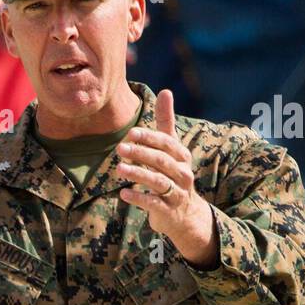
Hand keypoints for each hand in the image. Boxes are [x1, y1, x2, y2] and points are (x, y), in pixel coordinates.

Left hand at [115, 89, 218, 268]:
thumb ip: (166, 122)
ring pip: (158, 182)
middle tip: (119, 148)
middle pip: (162, 161)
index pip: (167, 143)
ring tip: (119, 169)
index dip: (149, 138)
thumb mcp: (172, 148)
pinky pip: (154, 203)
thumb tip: (166, 91)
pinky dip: (139, 198)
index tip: (130, 133)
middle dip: (141, 154)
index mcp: (182, 155)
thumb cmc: (173, 173)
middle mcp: (182, 173)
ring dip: (138, 174)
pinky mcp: (169, 210)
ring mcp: (177, 192)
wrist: (185, 213)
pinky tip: (123, 194)